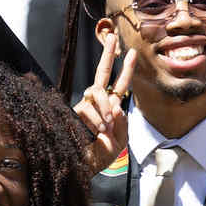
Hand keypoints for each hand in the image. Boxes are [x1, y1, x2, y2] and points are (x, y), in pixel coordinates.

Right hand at [74, 33, 134, 172]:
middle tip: (112, 37)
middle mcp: (97, 104)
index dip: (126, 70)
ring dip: (105, 107)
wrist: (85, 168)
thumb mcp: (121, 141)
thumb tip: (117, 103)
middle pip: (102, 74)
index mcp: (112, 109)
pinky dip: (96, 119)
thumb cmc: (102, 157)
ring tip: (106, 128)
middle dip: (107, 55)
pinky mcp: (74, 112)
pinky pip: (88, 107)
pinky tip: (98, 132)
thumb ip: (122, 123)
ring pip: (96, 91)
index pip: (120, 86)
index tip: (131, 51)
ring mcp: (85, 107)